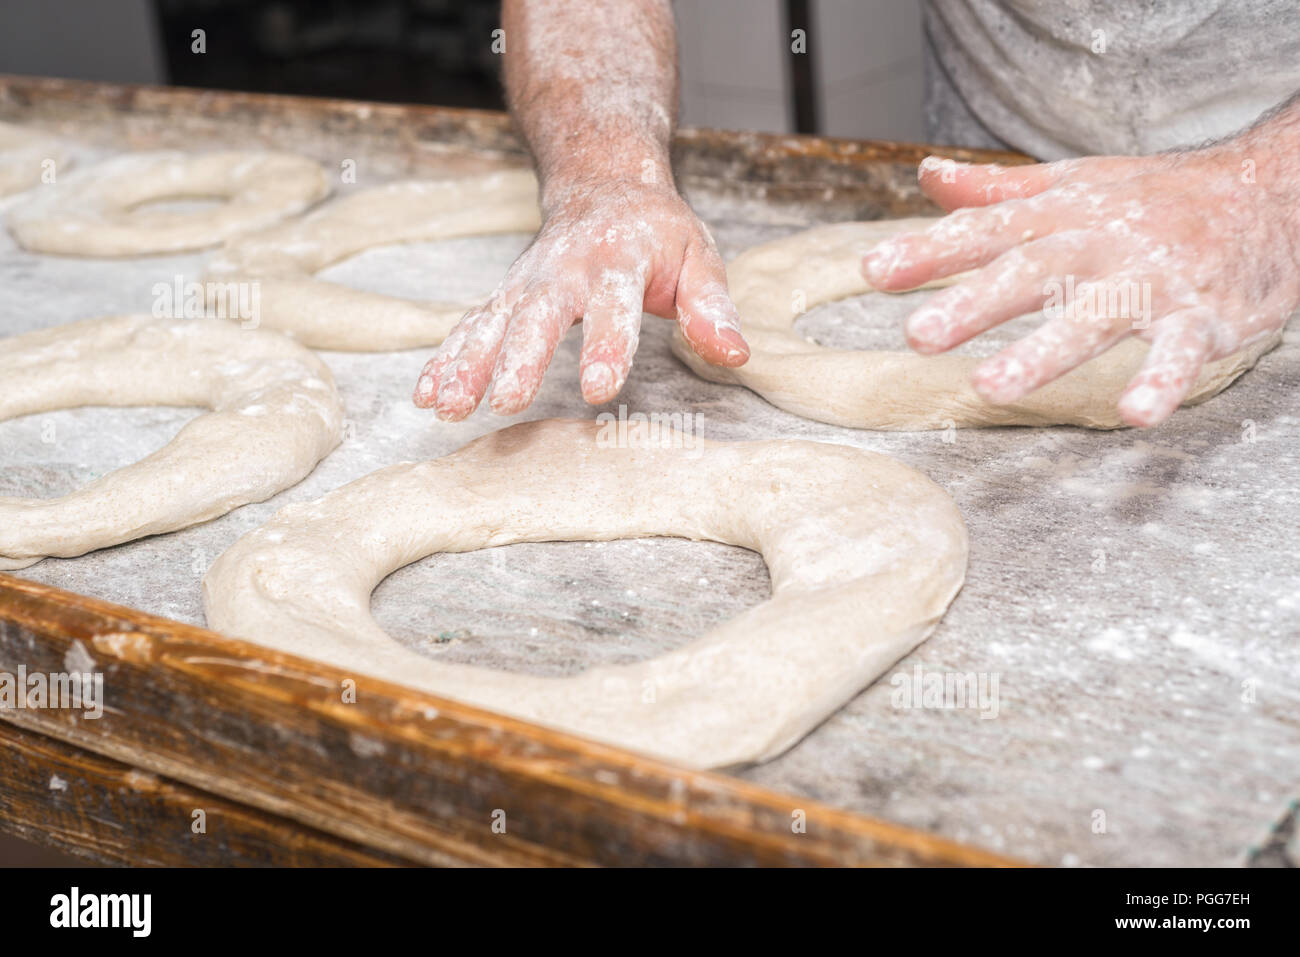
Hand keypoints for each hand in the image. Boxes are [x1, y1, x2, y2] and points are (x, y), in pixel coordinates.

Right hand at [413, 179, 748, 419]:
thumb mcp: (699, 258)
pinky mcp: (506, 294)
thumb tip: (734, 354)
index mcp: (618, 260)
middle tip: (504, 402)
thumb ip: (711, 307)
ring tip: (448, 407)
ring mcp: (528, 282)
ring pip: (492, 322)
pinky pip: (471, 325)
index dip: (606, 348)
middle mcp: (565, 270)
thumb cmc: (658, 232)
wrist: (603, 180)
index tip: (598, 390)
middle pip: (538, 316)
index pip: (613, 308)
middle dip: (519, 360)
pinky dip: (446, 358)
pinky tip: (427, 394)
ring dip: (467, 364)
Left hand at [861, 146, 1299, 426]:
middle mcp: (1101, 244)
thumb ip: (998, 190)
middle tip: (918, 335)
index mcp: (1063, 214)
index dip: (929, 250)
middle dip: (974, 303)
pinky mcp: (1203, 316)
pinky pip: (1181, 353)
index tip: (872, 271)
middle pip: (1032, 272)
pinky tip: (1134, 414)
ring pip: (1094, 316)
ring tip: (990, 387)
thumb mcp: (1073, 184)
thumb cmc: (1156, 198)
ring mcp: (1153, 280)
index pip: (986, 230)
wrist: (1271, 191)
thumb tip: (929, 176)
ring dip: (1042, 352)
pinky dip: (1161, 382)